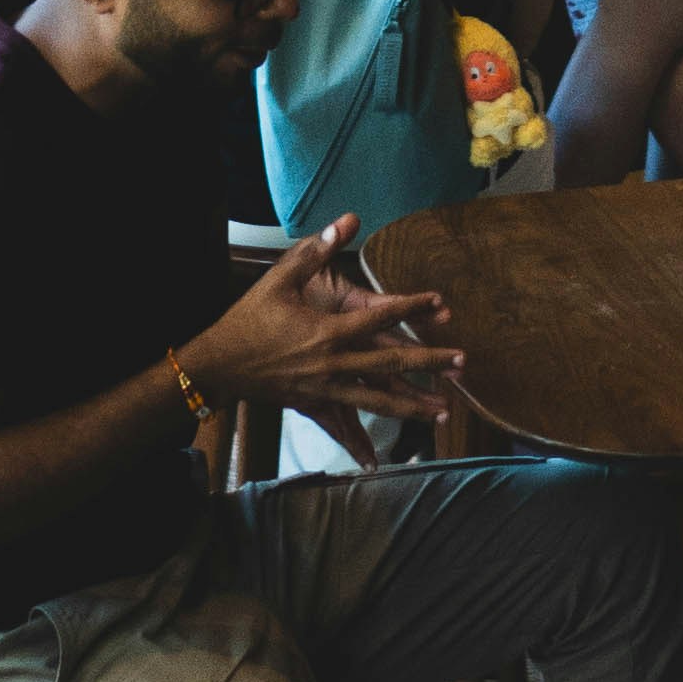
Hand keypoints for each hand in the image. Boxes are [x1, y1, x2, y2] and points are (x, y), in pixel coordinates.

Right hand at [186, 218, 469, 421]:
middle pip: (391, 364)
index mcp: (328, 331)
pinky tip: (376, 461)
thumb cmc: (250, 319)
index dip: (412, 307)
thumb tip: (347, 220)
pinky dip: (359, 444)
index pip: (380, 316)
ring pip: (377, 401)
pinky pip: (340, 427)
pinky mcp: (312, 406)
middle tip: (463, 362)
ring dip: (412, 406)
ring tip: (443, 412)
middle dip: (429, 363)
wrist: (219, 363)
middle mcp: (333, 364)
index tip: (441, 302)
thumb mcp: (281, 278)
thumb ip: (315, 250)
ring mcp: (325, 390)